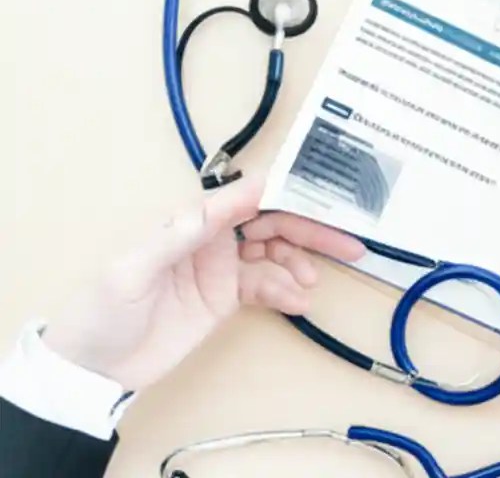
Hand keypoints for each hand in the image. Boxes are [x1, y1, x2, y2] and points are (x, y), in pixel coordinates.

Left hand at [42, 177, 364, 390]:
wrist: (92, 368)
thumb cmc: (101, 312)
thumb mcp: (130, 272)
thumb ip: (174, 237)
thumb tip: (212, 207)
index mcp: (189, 223)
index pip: (244, 198)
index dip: (284, 192)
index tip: (321, 194)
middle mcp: (211, 240)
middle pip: (271, 223)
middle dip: (309, 229)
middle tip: (346, 242)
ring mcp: (221, 270)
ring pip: (275, 254)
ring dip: (299, 263)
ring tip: (310, 283)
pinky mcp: (226, 299)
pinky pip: (266, 287)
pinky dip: (286, 292)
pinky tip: (299, 303)